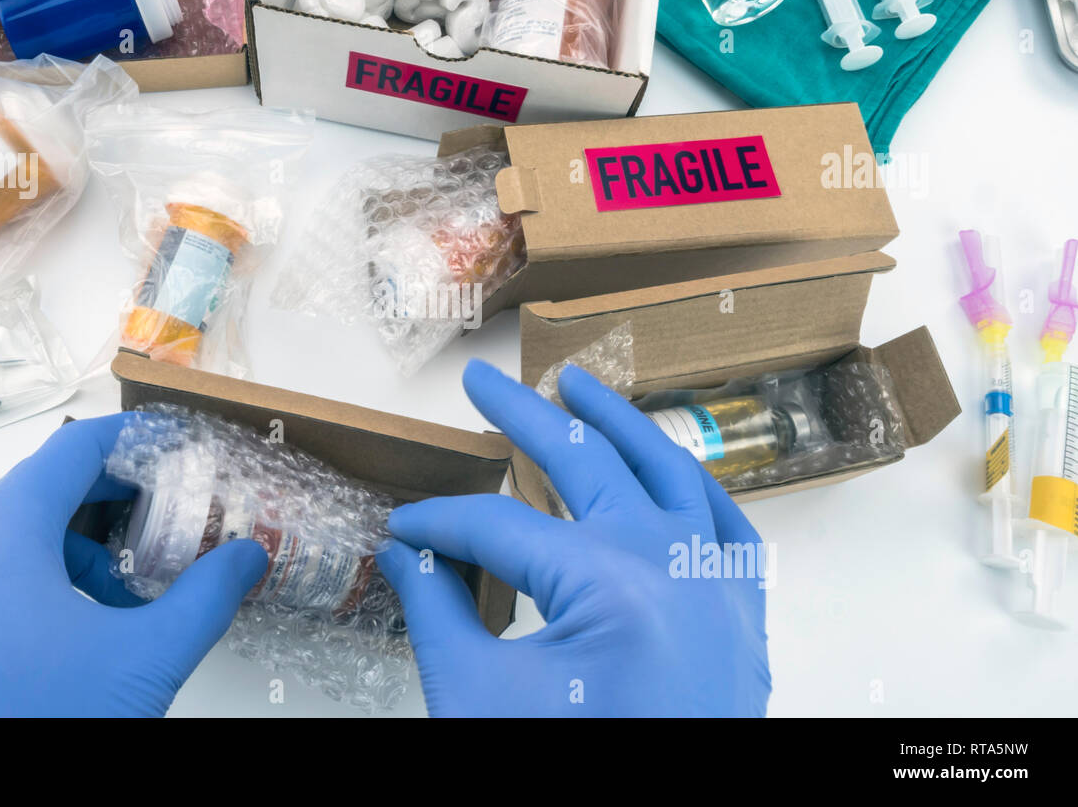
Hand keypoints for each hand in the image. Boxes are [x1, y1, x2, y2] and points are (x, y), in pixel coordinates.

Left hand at [0, 414, 266, 716]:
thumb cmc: (44, 728)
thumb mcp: (143, 663)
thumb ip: (205, 599)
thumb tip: (248, 557)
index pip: (66, 453)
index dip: (125, 443)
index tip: (169, 449)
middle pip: (28, 504)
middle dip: (100, 520)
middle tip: (153, 544)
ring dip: (58, 568)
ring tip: (106, 619)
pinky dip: (11, 603)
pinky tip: (51, 656)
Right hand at [377, 361, 770, 716]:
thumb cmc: (568, 769)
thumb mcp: (476, 698)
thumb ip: (435, 612)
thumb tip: (406, 553)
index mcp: (607, 584)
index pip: (497, 526)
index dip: (439, 524)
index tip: (403, 531)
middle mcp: (672, 563)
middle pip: (582, 461)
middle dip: (522, 415)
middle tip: (481, 380)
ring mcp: (718, 582)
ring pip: (664, 468)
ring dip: (617, 418)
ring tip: (577, 377)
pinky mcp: (743, 610)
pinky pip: (723, 519)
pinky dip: (688, 481)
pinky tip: (663, 461)